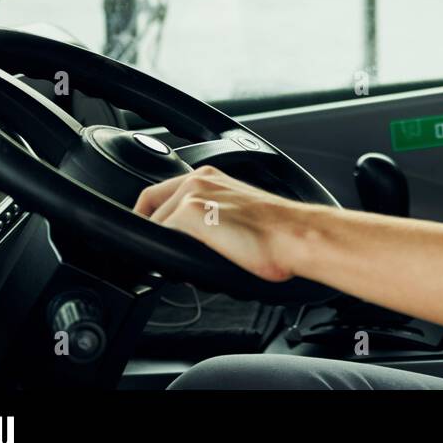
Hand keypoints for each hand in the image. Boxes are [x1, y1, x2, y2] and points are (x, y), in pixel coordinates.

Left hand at [134, 166, 302, 281]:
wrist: (296, 236)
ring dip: (154, 242)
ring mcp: (193, 195)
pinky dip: (156, 251)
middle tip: (150, 252)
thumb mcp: (241, 215)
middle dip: (146, 226)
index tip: (152, 232)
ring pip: (151, 220)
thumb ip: (216, 218)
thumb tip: (203, 241)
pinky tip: (170, 265)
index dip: (152, 214)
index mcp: (212, 177)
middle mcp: (199, 180)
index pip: (165, 191)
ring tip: (164, 263)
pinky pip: (155, 233)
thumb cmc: (281, 233)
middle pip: (150, 201)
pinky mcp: (191, 213)